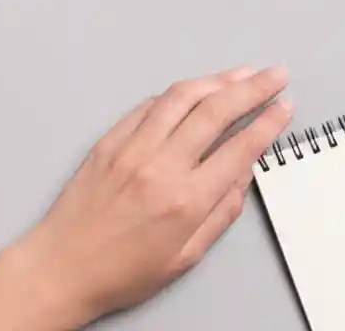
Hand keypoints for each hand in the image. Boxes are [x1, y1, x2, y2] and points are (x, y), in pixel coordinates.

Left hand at [24, 66, 292, 323]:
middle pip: (216, 110)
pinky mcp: (109, 141)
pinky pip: (149, 105)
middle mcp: (160, 167)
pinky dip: (176, 93)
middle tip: (274, 75)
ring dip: (217, 79)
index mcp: (185, 201)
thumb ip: (220, 214)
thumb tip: (242, 177)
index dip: (268, 122)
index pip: (240, 148)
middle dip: (253, 88)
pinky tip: (193, 89)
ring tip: (241, 73)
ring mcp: (132, 148)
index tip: (284, 107)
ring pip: (182, 97)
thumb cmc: (119, 271)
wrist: (60, 268)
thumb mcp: (185, 257)